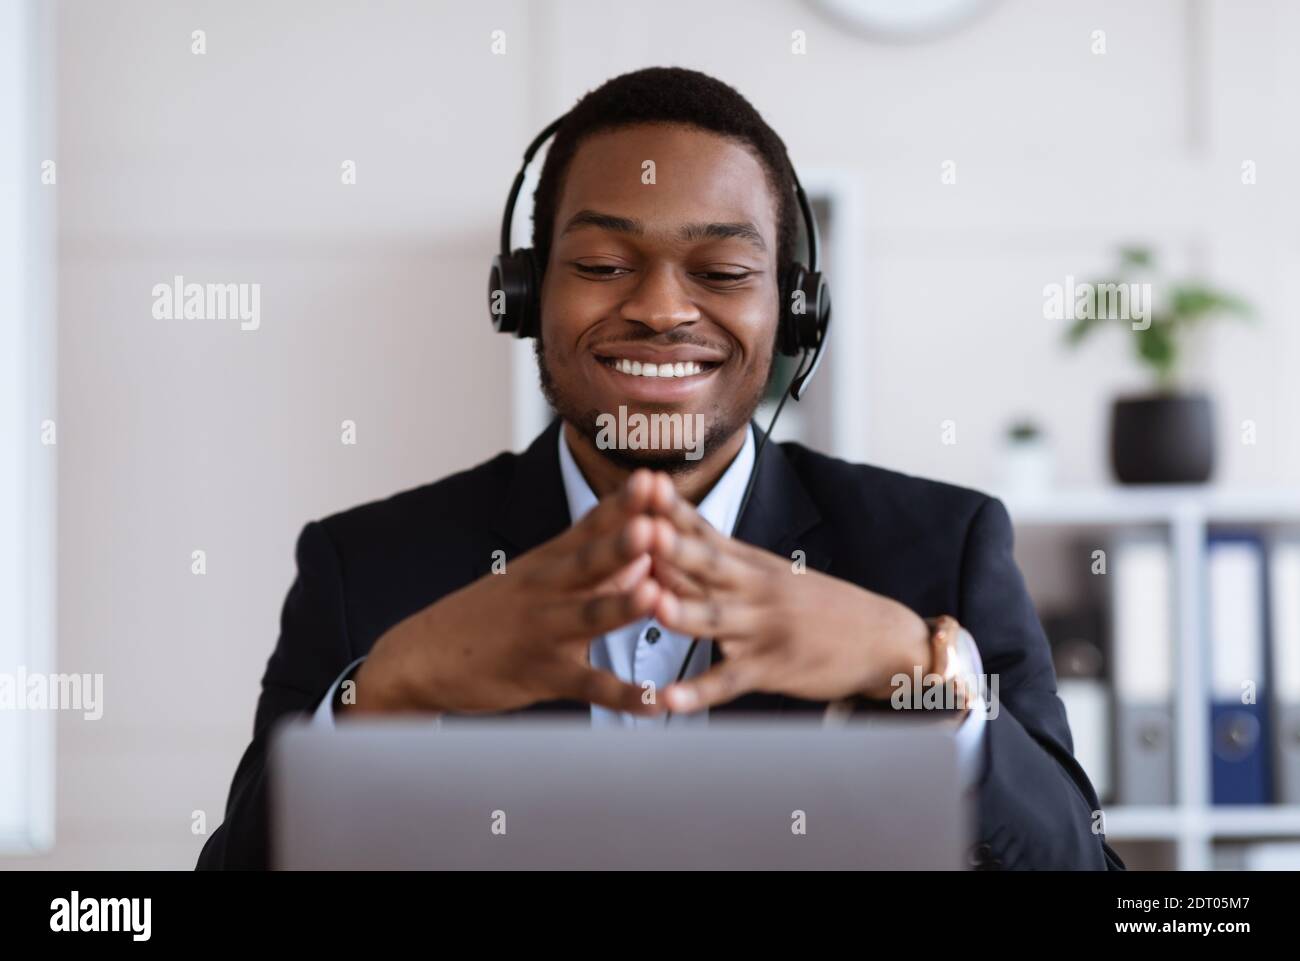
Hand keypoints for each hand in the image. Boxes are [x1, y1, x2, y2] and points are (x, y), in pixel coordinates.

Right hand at [348, 471, 671, 715]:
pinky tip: (657, 702)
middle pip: (589, 562)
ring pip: (589, 617)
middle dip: (622, 543)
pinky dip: (624, 696)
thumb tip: (645, 555)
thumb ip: (591, 569)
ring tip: (654, 595)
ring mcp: (544, 632)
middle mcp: (547, 591)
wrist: (422, 658)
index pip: (589, 525)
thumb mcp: (534, 580)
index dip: (621, 504)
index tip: (653, 479)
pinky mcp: (543, 675)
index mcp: (547, 563)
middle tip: (654, 525)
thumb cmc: (487, 615)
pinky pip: (589, 686)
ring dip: (622, 605)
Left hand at [643, 479, 930, 712]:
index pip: (703, 528)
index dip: (671, 507)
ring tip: (655, 604)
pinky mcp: (770, 668)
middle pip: (706, 564)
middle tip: (640, 528)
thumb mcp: (769, 572)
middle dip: (671, 547)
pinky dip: (698, 692)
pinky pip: (728, 680)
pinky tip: (669, 697)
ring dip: (684, 611)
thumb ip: (719, 562)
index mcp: (748, 562)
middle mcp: (753, 589)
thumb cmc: (817, 604)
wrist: (881, 637)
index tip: (641, 482)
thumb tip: (662, 541)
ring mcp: (762, 628)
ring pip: (715, 619)